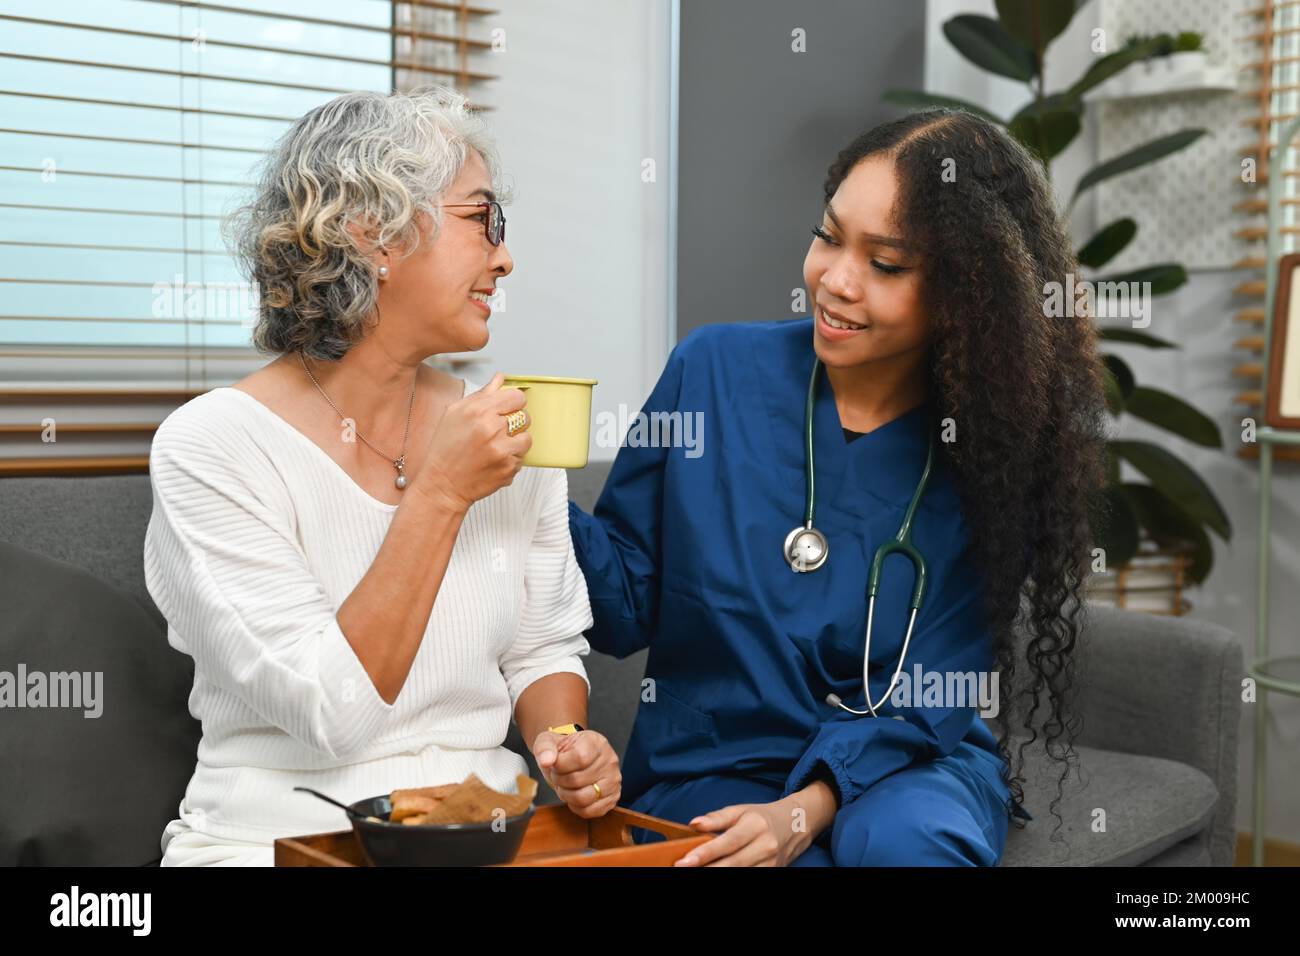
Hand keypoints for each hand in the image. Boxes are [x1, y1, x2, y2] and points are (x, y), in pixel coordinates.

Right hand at [412, 372, 529, 511]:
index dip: (514, 402)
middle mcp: (492, 429)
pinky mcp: (508, 469)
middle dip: (516, 422)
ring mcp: (502, 450)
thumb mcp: (455, 414)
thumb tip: (501, 378)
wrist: (442, 485)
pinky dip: (510, 460)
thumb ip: (482, 394)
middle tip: (499, 431)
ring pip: (527, 439)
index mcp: (479, 411)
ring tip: (496, 447)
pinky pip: (521, 458)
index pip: (517, 396)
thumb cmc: (446, 448)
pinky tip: (492, 462)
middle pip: (525, 417)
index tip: (508, 409)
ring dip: (515, 443)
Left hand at [531, 729, 620, 818]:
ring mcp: (613, 780)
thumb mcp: (548, 742)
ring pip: (584, 798)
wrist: (573, 757)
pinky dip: (576, 807)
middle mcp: (609, 760)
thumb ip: (545, 749)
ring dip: (566, 795)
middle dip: (560, 780)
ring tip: (565, 785)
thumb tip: (546, 761)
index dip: (561, 766)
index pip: (581, 758)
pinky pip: (590, 811)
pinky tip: (573, 794)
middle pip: (578, 780)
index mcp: (595, 742)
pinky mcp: (612, 797)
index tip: (555, 764)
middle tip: (558, 775)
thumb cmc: (562, 750)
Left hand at [676, 799, 806, 866]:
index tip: (684, 861)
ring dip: (717, 875)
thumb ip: (716, 818)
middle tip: (682, 869)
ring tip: (696, 873)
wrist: (795, 825)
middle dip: (707, 869)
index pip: (728, 841)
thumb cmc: (761, 817)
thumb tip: (694, 824)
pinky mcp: (772, 873)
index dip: (705, 853)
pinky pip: (749, 878)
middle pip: (733, 863)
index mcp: (756, 825)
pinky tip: (715, 873)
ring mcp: (771, 863)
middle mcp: (765, 846)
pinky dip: (731, 877)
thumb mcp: (740, 810)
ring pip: (741, 874)